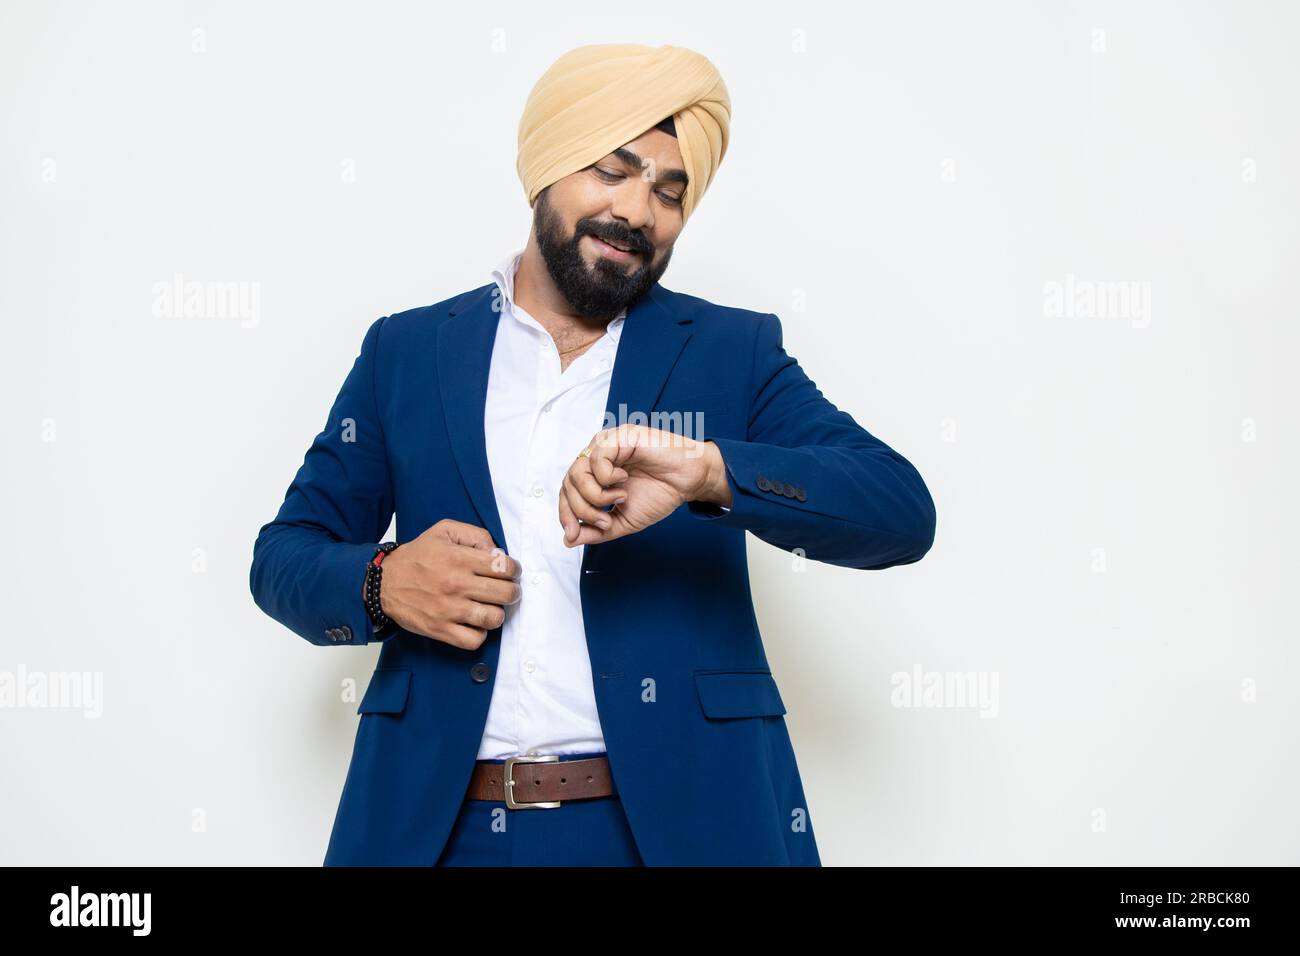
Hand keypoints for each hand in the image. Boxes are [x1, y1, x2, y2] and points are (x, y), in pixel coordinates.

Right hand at [369, 519, 521, 649]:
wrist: (384, 582)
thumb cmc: (416, 557)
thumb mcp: (444, 531)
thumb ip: (475, 535)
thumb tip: (498, 552)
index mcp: (459, 558)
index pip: (505, 567)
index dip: (514, 570)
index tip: (510, 572)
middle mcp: (456, 584)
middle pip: (506, 594)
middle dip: (512, 592)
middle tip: (507, 591)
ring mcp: (449, 610)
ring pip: (494, 619)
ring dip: (497, 613)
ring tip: (491, 607)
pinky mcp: (440, 629)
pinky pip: (474, 640)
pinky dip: (480, 634)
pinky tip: (475, 623)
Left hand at [558, 424, 730, 547]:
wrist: (688, 481)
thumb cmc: (660, 493)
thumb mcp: (623, 521)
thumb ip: (597, 530)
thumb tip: (568, 540)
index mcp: (595, 473)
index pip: (567, 491)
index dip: (565, 514)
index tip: (573, 534)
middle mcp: (596, 456)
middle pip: (568, 483)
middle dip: (581, 509)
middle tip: (604, 521)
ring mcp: (606, 444)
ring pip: (578, 471)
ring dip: (594, 495)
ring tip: (619, 499)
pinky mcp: (618, 436)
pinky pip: (597, 457)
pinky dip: (607, 476)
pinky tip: (624, 479)